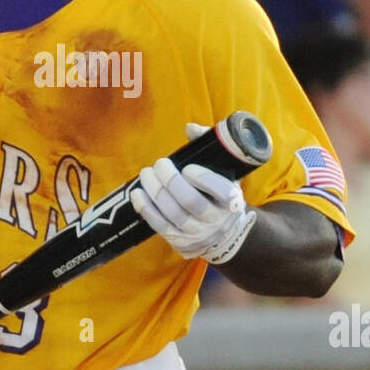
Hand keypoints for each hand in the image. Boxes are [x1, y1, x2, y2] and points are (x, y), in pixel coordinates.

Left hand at [129, 123, 257, 264]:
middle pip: (191, 201)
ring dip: (155, 191)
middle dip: (170, 180)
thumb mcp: (224, 172)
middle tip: (160, 164)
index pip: (222, 191)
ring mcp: (197, 233)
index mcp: (232, 201)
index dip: (203, 179)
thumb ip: (210, 147)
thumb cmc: (219, 194)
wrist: (224, 233)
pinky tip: (137, 193)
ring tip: (146, 173)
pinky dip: (146, 208)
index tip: (187, 167)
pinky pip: (159, 225)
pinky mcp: (179, 241)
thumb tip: (190, 128)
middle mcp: (216, 220)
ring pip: (172, 213)